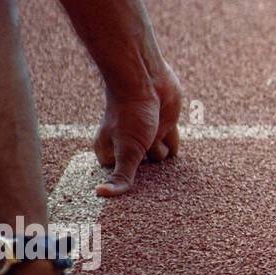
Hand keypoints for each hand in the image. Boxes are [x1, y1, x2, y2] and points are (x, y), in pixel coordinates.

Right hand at [94, 59, 182, 196]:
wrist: (146, 80)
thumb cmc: (130, 114)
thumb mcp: (128, 150)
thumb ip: (121, 175)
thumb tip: (101, 194)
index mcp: (110, 153)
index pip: (122, 178)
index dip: (130, 182)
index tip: (136, 188)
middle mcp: (127, 146)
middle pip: (143, 171)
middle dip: (149, 174)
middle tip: (155, 179)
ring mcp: (147, 136)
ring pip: (159, 158)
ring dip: (162, 157)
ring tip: (160, 155)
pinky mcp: (165, 125)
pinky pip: (172, 144)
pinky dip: (174, 148)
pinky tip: (174, 154)